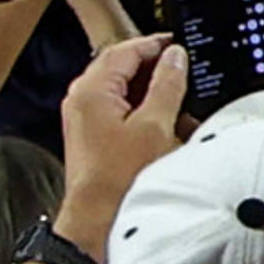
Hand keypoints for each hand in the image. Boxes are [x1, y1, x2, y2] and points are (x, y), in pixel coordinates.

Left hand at [57, 33, 188, 248]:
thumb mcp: (155, 125)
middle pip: (119, 66)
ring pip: (120, 88)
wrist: (98, 219)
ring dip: (148, 88)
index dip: (155, 43)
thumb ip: (167, 85)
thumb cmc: (119, 180)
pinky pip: (117, 109)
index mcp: (92, 90)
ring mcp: (84, 118)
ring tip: (178, 96)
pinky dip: (140, 108)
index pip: (125, 49)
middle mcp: (82, 100)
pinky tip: (163, 121)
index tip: (179, 44)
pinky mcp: (91, 136)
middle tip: (182, 66)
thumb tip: (175, 58)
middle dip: (153, 65)